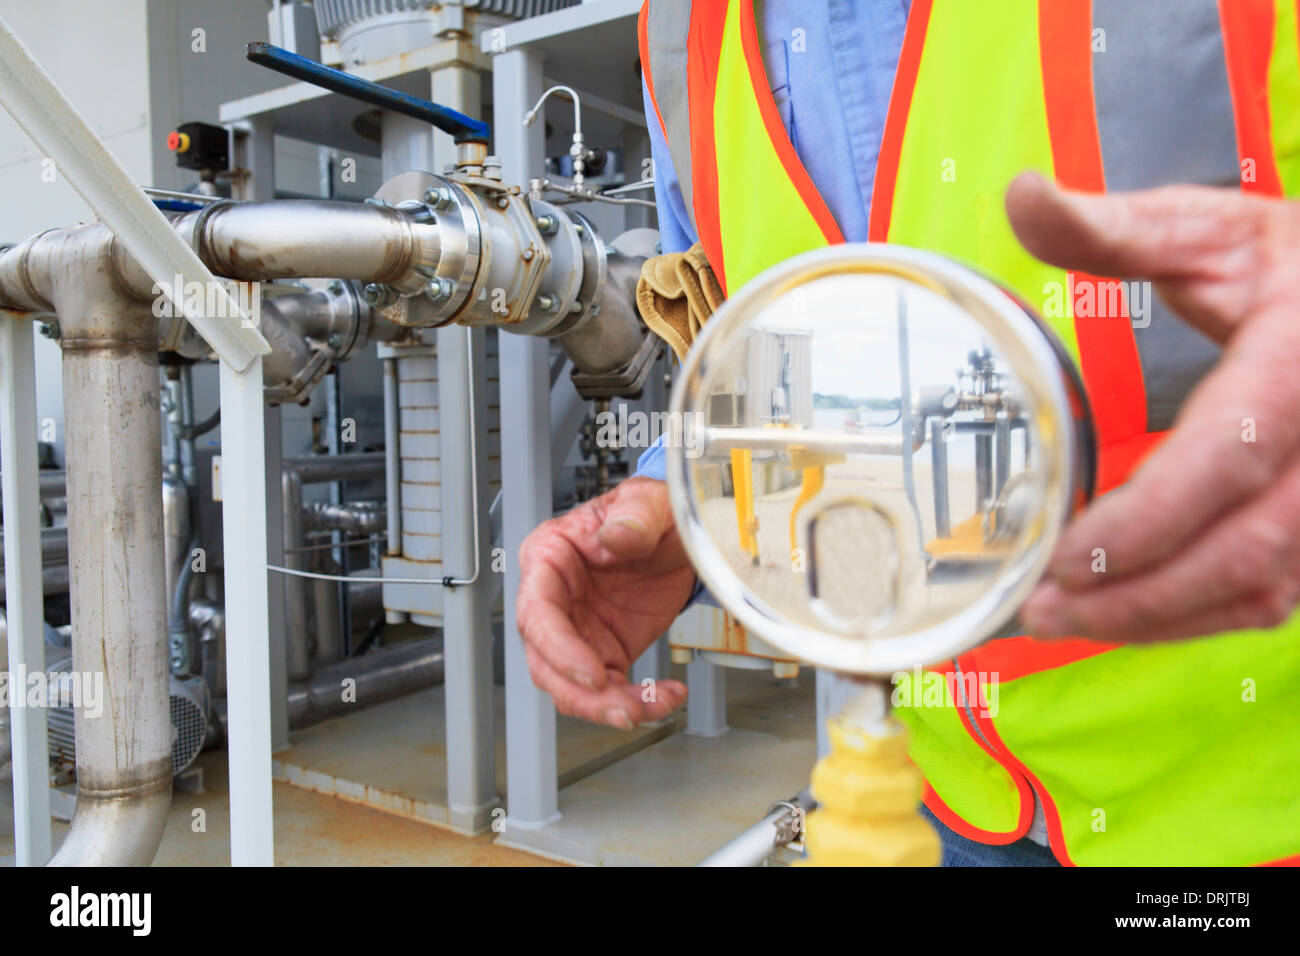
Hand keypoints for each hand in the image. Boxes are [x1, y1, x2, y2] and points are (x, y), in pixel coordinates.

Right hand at [516, 477, 693, 726]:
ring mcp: (577, 631)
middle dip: (581, 693)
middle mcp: (555, 600)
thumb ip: (633, 516)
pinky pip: (608, 690)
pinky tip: (666, 697)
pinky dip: (637, 701)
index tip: (592, 673)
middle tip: (624, 709)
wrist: (677, 534)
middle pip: (545, 660)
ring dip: (608, 706)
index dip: (558, 647)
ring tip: (651, 707)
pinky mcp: (604, 652)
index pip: (537, 611)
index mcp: (549, 557)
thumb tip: (616, 536)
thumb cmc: (649, 512)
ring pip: (572, 686)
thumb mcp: (648, 503)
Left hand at [1006, 171, 1299, 641]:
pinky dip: (1204, 614)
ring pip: (1265, 590)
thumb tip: (1023, 193)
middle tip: (1043, 613)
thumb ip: (1116, 227)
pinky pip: (1281, 594)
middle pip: (1243, 551)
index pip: (1224, 460)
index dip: (1143, 523)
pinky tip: (1137, 611)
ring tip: (1072, 622)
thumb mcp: (1215, 230)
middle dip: (1136, 598)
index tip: (1060, 560)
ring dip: (1164, 619)